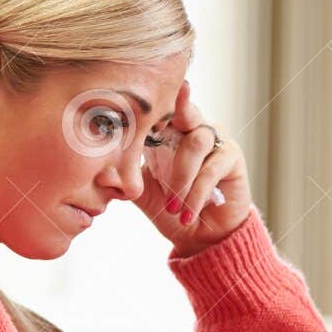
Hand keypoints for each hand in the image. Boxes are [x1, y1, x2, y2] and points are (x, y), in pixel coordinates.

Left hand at [134, 82, 253, 256]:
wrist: (201, 236)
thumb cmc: (171, 208)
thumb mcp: (142, 191)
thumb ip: (124, 176)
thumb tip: (99, 172)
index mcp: (169, 132)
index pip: (160, 111)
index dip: (152, 103)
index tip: (138, 95)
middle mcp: (194, 129)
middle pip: (186, 109)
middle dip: (178, 105)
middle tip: (169, 104)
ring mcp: (216, 141)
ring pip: (196, 143)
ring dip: (180, 177)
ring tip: (172, 207)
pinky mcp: (232, 158)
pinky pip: (211, 170)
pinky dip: (195, 194)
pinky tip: (186, 214)